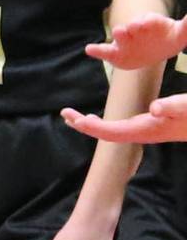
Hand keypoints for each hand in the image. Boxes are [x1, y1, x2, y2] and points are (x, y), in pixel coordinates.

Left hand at [65, 94, 186, 143]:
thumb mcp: (186, 106)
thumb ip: (172, 107)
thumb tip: (153, 108)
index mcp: (146, 130)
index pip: (113, 132)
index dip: (93, 127)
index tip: (76, 119)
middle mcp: (141, 133)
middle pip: (107, 133)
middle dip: (85, 125)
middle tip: (64, 114)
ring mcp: (143, 131)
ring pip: (110, 131)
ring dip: (90, 124)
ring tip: (72, 116)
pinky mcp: (147, 126)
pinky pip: (117, 128)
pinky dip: (101, 123)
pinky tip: (93, 118)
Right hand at [84, 14, 186, 69]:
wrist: (156, 49)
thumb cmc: (168, 38)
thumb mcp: (182, 33)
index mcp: (152, 24)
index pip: (151, 21)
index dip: (149, 22)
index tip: (146, 22)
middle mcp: (137, 30)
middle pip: (134, 27)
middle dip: (133, 27)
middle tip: (132, 27)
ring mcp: (126, 41)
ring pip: (121, 36)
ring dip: (119, 34)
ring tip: (117, 33)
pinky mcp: (116, 53)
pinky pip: (105, 51)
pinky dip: (97, 50)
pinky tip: (89, 49)